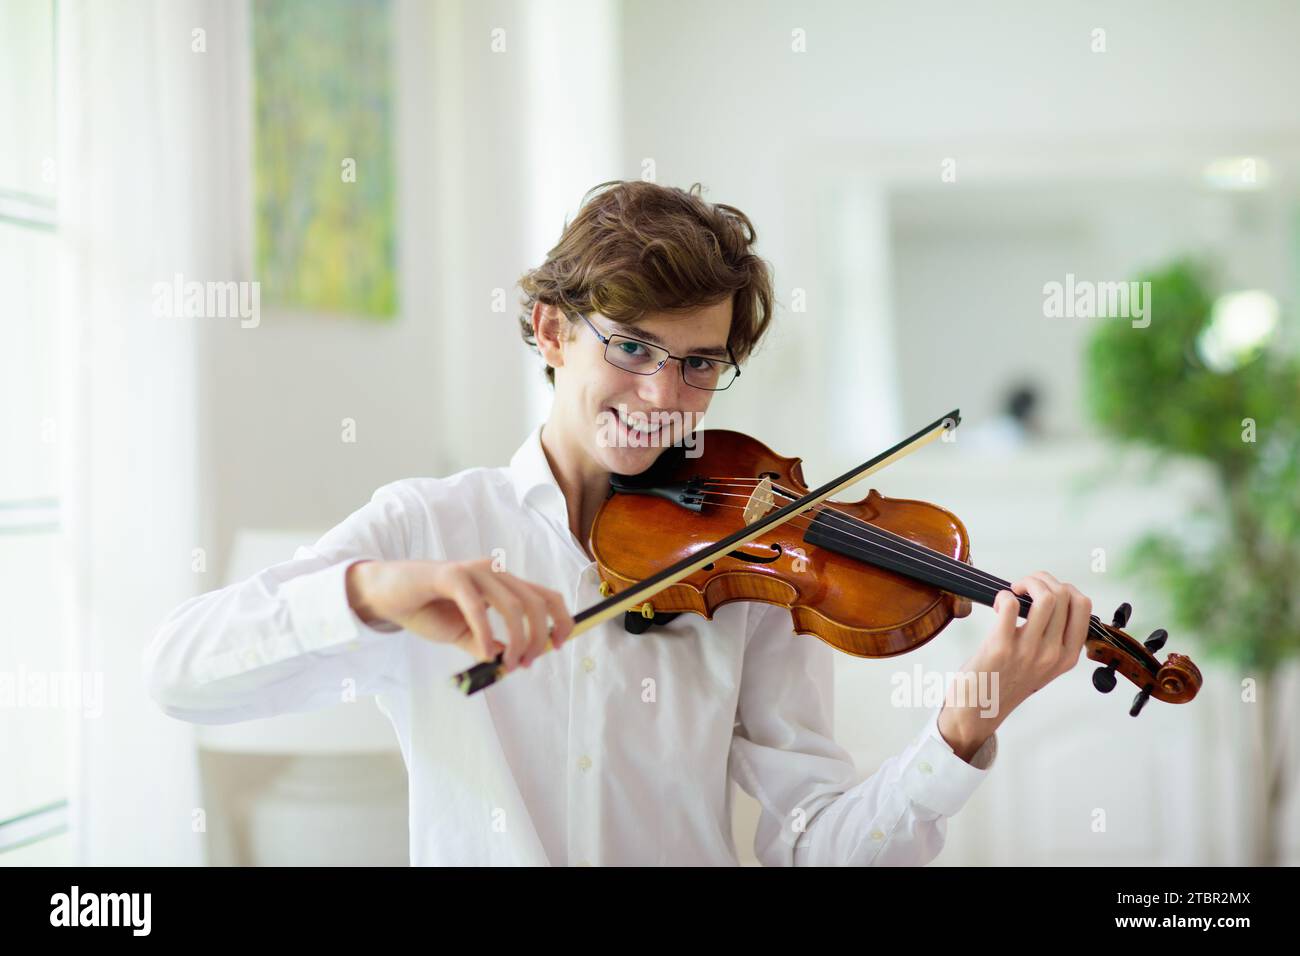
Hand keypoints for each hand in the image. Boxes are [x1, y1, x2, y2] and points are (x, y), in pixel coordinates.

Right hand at [346, 558, 574, 670]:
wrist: (387, 596)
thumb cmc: (426, 610)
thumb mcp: (462, 634)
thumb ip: (486, 644)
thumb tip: (509, 658)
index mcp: (502, 584)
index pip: (545, 596)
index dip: (562, 619)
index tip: (559, 646)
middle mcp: (494, 572)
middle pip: (536, 602)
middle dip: (537, 638)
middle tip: (525, 663)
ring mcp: (474, 571)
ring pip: (514, 605)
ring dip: (516, 640)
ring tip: (505, 664)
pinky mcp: (451, 575)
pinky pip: (477, 607)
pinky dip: (486, 634)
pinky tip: (484, 653)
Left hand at [938, 571, 1092, 759]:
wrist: (978, 712)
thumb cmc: (1007, 682)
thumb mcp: (1044, 666)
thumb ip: (1055, 639)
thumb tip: (1052, 598)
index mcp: (1068, 656)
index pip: (1084, 606)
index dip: (1063, 587)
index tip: (1044, 591)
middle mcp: (1053, 654)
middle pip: (1065, 595)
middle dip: (1042, 579)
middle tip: (1023, 587)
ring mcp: (1029, 651)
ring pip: (1046, 597)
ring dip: (1027, 583)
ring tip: (1013, 592)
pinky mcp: (1001, 648)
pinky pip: (1010, 605)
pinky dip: (1004, 595)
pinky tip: (998, 606)